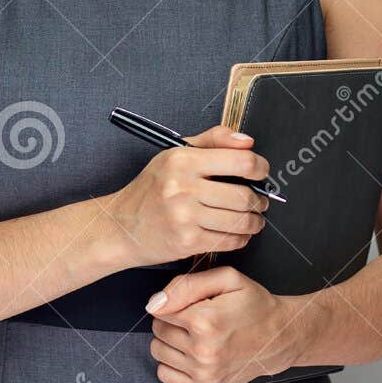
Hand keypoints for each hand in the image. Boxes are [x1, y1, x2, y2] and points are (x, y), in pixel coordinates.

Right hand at [103, 126, 270, 267]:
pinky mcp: (187, 241)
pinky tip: (238, 233)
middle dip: (260, 200)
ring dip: (254, 222)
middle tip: (261, 201)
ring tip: (253, 219)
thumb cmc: (150, 190)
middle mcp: (183, 187)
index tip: (261, 173)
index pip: (241, 161)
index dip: (260, 168)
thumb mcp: (174, 154)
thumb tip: (247, 141)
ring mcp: (185, 216)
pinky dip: (241, 238)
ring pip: (239, 220)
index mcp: (183, 160)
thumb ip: (213, 140)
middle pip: (244, 195)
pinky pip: (228, 240)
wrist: (120, 227)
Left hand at [146, 266, 306, 382]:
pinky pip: (165, 375)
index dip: (174, 302)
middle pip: (158, 331)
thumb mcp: (227, 279)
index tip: (193, 304)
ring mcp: (204, 373)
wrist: (281, 336)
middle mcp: (202, 351)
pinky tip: (191, 353)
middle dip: (172, 321)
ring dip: (170, 342)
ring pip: (158, 352)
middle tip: (197, 319)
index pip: (160, 309)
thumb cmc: (255, 304)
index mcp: (205, 321)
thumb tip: (155, 303)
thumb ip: (186, 285)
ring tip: (194, 336)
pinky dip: (172, 363)